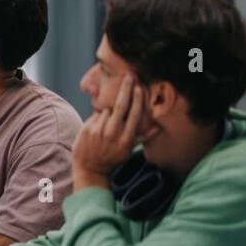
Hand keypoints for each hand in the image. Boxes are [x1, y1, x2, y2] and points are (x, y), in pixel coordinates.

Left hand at [72, 74, 156, 188]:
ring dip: (107, 113)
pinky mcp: (87, 129)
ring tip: (106, 126)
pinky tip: (97, 128)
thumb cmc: (112, 158)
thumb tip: (157, 127)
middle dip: (125, 89)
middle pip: (120, 106)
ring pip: (106, 111)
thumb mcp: (129, 150)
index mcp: (126, 139)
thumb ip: (142, 137)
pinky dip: (98, 118)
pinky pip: (95, 116)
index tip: (139, 87)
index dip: (137, 99)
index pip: (134, 114)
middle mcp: (113, 134)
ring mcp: (99, 131)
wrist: (90, 168)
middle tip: (129, 77)